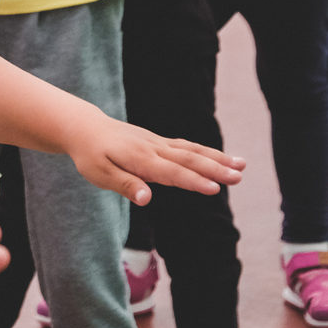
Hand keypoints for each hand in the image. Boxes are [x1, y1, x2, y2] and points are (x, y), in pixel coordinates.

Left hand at [67, 120, 243, 205]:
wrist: (85, 128)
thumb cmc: (90, 155)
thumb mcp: (100, 174)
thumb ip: (125, 185)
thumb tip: (147, 199)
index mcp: (139, 159)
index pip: (171, 172)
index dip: (193, 181)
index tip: (215, 189)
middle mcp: (153, 148)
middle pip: (188, 159)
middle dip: (215, 169)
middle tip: (239, 177)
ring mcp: (158, 143)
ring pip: (192, 150)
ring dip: (217, 158)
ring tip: (242, 165)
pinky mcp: (159, 142)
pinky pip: (187, 146)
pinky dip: (206, 151)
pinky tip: (223, 158)